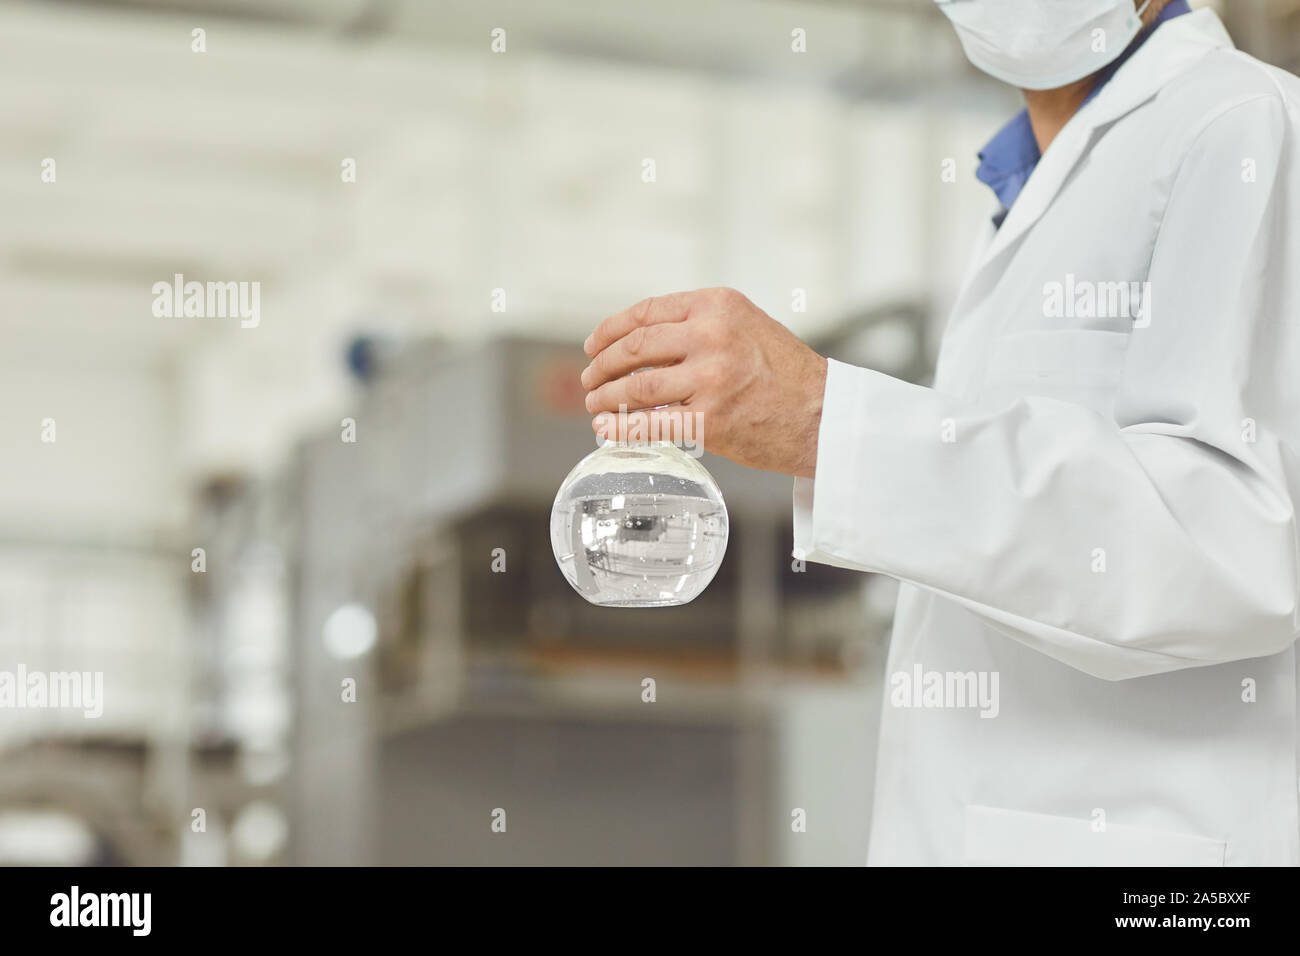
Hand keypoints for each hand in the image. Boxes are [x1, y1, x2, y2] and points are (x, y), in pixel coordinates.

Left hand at [580, 287, 827, 477]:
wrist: (824, 414)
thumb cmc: (786, 374)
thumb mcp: (747, 326)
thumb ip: (700, 325)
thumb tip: (640, 341)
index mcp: (718, 305)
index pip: (648, 311)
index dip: (611, 330)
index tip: (593, 345)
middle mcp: (712, 335)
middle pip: (636, 348)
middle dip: (602, 366)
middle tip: (589, 380)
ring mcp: (710, 378)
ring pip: (637, 385)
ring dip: (606, 397)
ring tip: (594, 405)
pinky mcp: (710, 419)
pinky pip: (651, 422)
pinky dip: (620, 426)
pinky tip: (606, 429)